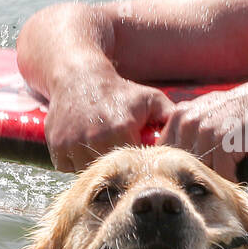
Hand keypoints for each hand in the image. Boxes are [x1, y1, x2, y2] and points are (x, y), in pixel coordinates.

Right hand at [43, 71, 173, 171]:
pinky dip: (75, 162)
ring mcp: (72, 143)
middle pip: (111, 173)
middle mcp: (95, 139)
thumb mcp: (150, 99)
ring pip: (88, 172)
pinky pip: (68, 168)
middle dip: (118, 169)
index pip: (133, 165)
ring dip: (96, 167)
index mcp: (120, 130)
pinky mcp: (56, 146)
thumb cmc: (119, 90)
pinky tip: (84, 146)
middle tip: (121, 158)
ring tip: (102, 150)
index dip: (137, 165)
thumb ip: (171, 118)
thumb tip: (191, 136)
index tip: (138, 159)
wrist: (78, 76)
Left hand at [159, 77, 247, 180]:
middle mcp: (189, 122)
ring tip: (222, 181)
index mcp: (180, 115)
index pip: (165, 150)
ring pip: (202, 169)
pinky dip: (229, 180)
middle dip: (196, 173)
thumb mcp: (205, 109)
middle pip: (183, 162)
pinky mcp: (225, 144)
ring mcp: (207, 133)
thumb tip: (171, 152)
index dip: (176, 165)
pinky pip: (221, 173)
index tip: (187, 173)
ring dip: (213, 178)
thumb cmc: (237, 107)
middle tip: (208, 181)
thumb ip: (186, 126)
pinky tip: (234, 178)